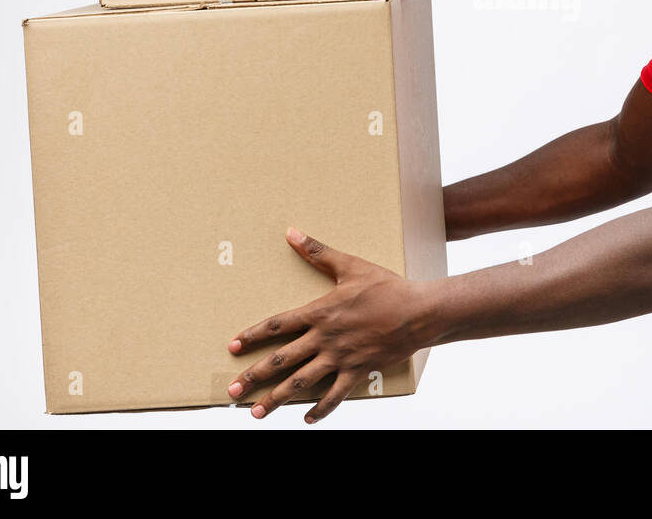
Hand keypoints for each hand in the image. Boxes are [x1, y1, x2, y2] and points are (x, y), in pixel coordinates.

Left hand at [227, 227, 434, 423]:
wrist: (419, 311)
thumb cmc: (386, 287)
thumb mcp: (351, 266)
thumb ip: (319, 252)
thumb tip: (291, 233)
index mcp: (320, 312)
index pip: (278, 325)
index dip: (253, 336)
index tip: (232, 347)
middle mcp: (325, 338)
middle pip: (282, 360)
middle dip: (255, 376)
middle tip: (232, 392)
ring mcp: (341, 357)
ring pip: (302, 382)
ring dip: (277, 399)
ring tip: (256, 412)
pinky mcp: (358, 371)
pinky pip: (335, 395)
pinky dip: (320, 409)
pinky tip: (307, 419)